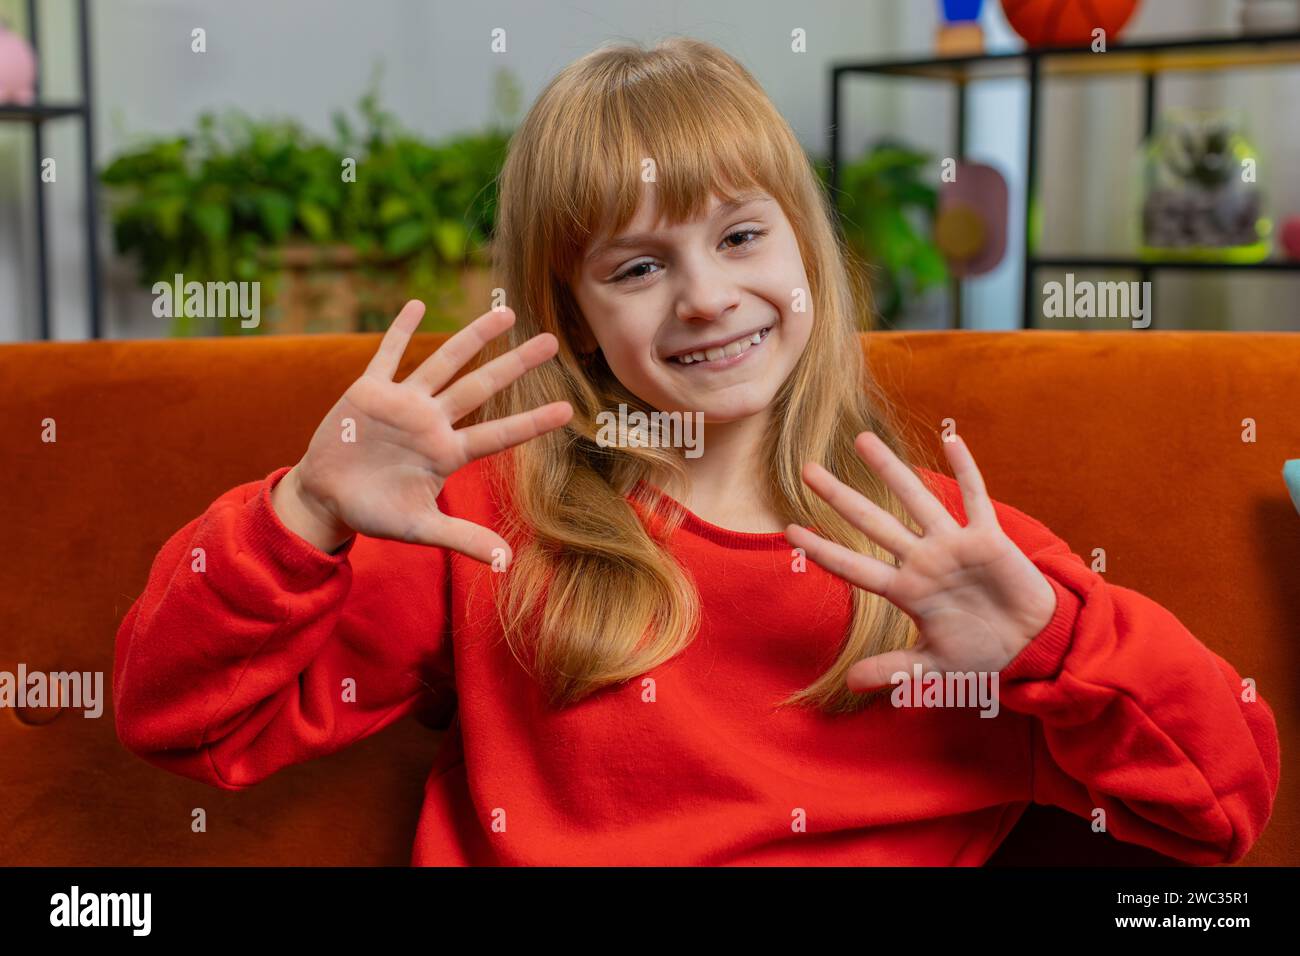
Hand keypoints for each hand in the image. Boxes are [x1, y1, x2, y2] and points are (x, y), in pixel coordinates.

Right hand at [283, 300, 571, 563]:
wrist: (326, 498)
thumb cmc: (375, 513)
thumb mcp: (419, 528)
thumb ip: (462, 539)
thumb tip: (506, 562)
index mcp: (447, 453)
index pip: (498, 434)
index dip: (532, 422)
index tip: (568, 409)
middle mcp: (431, 422)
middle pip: (481, 387)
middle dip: (515, 364)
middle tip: (551, 341)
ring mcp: (403, 404)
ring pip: (444, 362)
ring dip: (473, 337)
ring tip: (506, 313)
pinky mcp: (369, 392)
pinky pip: (388, 355)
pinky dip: (400, 331)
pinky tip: (418, 306)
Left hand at [784, 431, 1057, 692]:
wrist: (1032, 644)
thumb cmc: (981, 652)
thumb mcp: (932, 667)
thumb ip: (892, 670)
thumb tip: (849, 684)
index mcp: (907, 591)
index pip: (854, 566)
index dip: (824, 549)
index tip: (790, 531)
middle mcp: (923, 561)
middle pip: (873, 523)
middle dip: (840, 497)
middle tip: (806, 468)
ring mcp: (954, 546)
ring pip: (916, 500)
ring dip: (891, 470)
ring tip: (862, 439)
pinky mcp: (988, 539)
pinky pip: (975, 498)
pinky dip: (966, 469)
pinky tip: (950, 438)